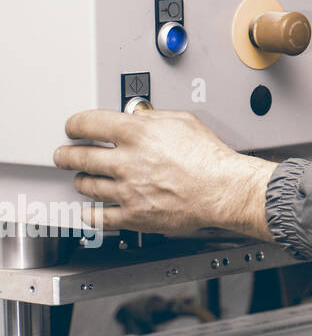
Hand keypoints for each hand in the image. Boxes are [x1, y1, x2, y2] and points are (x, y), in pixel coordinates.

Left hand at [52, 109, 275, 238]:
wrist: (223, 188)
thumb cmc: (210, 157)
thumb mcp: (184, 121)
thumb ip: (154, 118)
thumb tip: (139, 117)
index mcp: (137, 133)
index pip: (87, 124)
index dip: (75, 125)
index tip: (73, 128)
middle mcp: (126, 161)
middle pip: (78, 156)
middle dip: (66, 154)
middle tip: (64, 154)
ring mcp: (127, 190)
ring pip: (86, 185)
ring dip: (81, 180)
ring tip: (82, 178)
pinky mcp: (133, 215)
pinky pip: (100, 217)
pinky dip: (91, 213)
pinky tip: (91, 210)